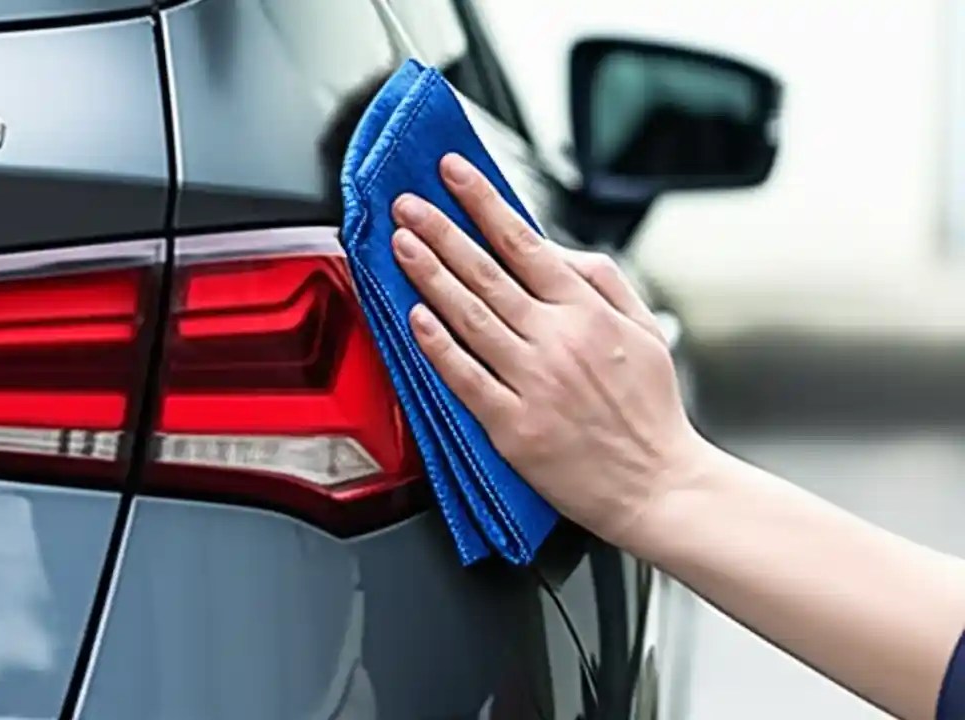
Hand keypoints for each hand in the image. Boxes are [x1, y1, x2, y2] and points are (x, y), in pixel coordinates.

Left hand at [390, 153, 710, 548]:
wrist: (657, 485)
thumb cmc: (648, 411)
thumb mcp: (644, 329)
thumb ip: (600, 281)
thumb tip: (553, 248)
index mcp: (587, 313)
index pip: (524, 242)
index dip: (483, 202)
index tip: (454, 173)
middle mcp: (557, 340)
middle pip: (486, 273)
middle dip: (442, 230)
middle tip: (408, 203)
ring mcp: (532, 383)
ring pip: (469, 317)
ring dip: (430, 275)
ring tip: (402, 245)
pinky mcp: (512, 426)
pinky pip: (465, 377)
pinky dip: (437, 345)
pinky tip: (415, 317)